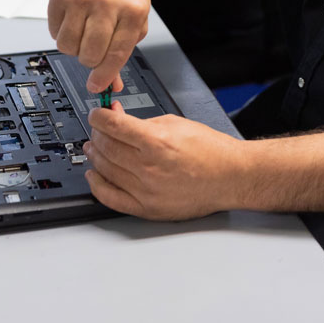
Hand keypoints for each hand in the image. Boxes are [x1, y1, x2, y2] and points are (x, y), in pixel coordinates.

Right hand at [47, 0, 149, 92]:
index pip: (116, 55)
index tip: (97, 86)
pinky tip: (73, 16)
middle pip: (89, 55)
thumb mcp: (137, 11)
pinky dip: (61, 31)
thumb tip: (112, 81)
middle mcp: (107, 3)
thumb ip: (126, 45)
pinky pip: (52, 31)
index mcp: (133, 10)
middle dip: (90, 60)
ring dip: (74, 46)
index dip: (104, 77)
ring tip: (84, 29)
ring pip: (67, 47)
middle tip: (93, 48)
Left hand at [84, 102, 243, 219]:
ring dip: (95, 156)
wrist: (229, 176)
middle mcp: (149, 167)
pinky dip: (98, 186)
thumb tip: (121, 118)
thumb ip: (144, 122)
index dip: (99, 116)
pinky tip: (94, 175)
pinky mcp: (147, 209)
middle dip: (97, 133)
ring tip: (94, 147)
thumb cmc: (210, 150)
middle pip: (107, 147)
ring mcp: (146, 191)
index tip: (96, 113)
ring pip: (105, 170)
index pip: (113, 125)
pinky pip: (111, 198)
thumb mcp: (177, 123)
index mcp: (157, 142)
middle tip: (97, 128)